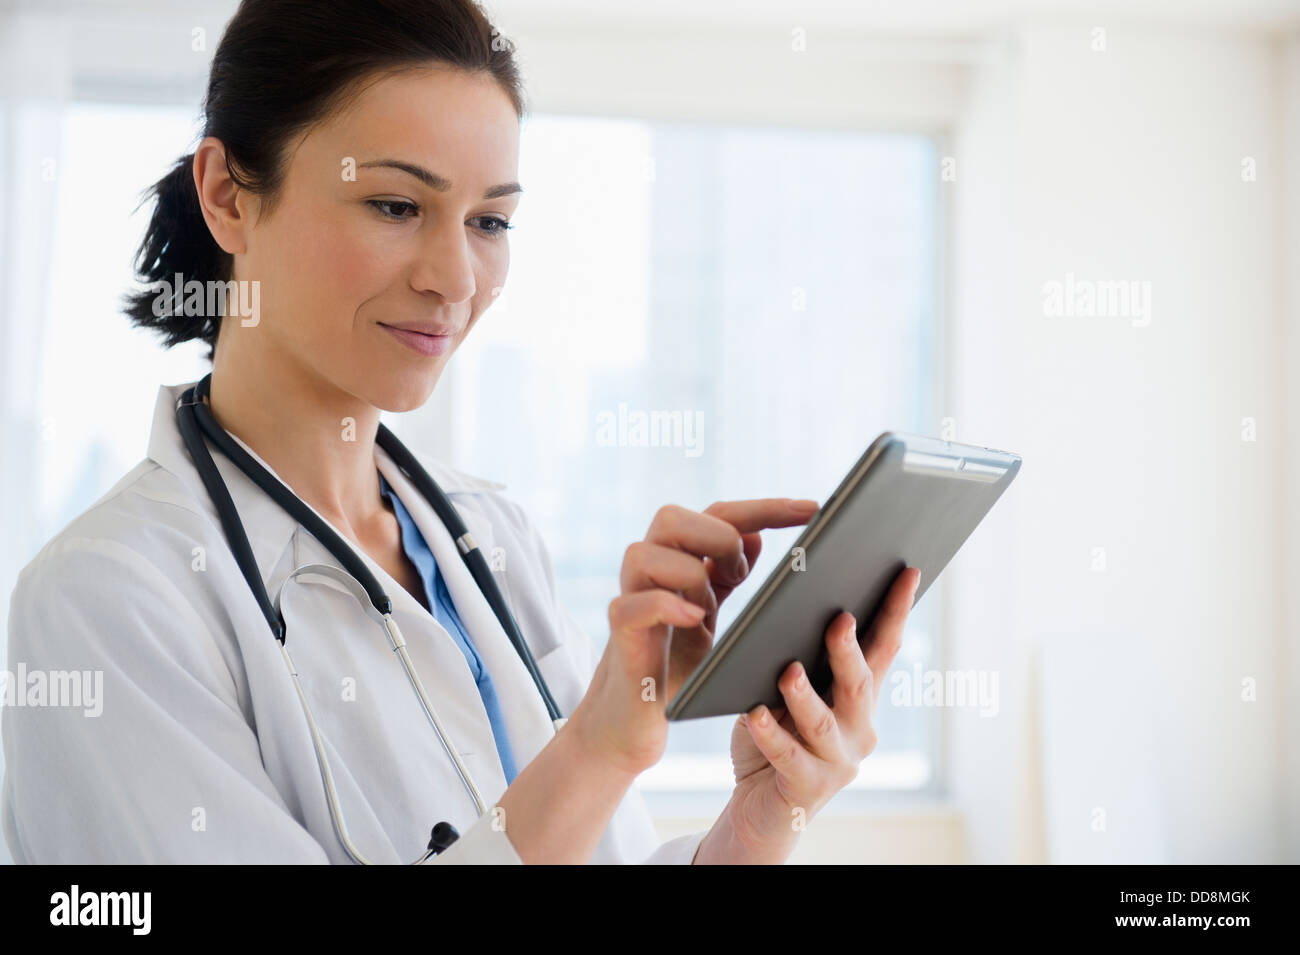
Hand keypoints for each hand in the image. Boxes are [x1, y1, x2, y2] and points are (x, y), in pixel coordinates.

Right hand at [570, 498, 818, 777]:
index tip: (813, 510)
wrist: (638, 721)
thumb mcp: (710, 616)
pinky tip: (694, 620)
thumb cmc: (678, 667)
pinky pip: (635, 604)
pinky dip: (666, 607)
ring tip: (708, 610)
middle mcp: (648, 570)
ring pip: (646, 552)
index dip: (765, 509)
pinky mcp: (620, 633)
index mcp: (677, 560)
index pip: (719, 515)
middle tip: (742, 574)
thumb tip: (755, 534)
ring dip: (691, 575)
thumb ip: (726, 575)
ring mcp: (630, 597)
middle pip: (673, 518)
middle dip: (718, 537)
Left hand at [698, 564, 921, 863]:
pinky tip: (753, 713)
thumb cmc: (774, 737)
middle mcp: (858, 729)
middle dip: (849, 650)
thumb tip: (787, 606)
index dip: (895, 610)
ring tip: (787, 670)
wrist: (762, 808)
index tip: (908, 571)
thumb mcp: (787, 693)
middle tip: (839, 618)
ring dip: (805, 694)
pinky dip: (770, 734)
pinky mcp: (807, 787)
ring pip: (823, 722)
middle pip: (859, 683)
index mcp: (858, 698)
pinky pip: (787, 756)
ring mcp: (837, 761)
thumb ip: (796, 658)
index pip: (883, 648)